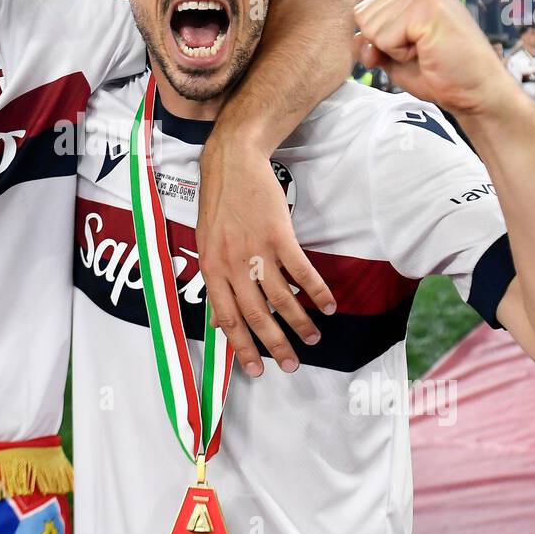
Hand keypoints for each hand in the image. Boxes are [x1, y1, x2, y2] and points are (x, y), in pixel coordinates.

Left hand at [197, 138, 335, 376]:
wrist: (232, 163)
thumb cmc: (219, 204)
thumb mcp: (205, 243)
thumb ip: (215, 280)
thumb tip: (220, 321)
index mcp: (211, 269)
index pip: (227, 319)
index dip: (243, 348)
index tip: (257, 370)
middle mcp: (232, 264)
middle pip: (257, 315)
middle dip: (276, 345)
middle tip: (292, 365)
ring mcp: (257, 250)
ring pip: (282, 298)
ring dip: (300, 323)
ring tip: (313, 339)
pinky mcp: (279, 235)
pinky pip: (301, 272)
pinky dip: (316, 291)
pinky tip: (328, 305)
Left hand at [353, 0, 526, 117]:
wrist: (477, 92)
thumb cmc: (439, 73)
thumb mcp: (393, 55)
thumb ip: (369, 42)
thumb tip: (355, 38)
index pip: (362, 11)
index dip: (380, 40)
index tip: (414, 46)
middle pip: (362, 16)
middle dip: (385, 44)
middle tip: (422, 51)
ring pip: (371, 28)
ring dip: (393, 50)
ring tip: (426, 50)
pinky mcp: (426, 6)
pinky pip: (383, 38)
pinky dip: (400, 55)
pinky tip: (429, 52)